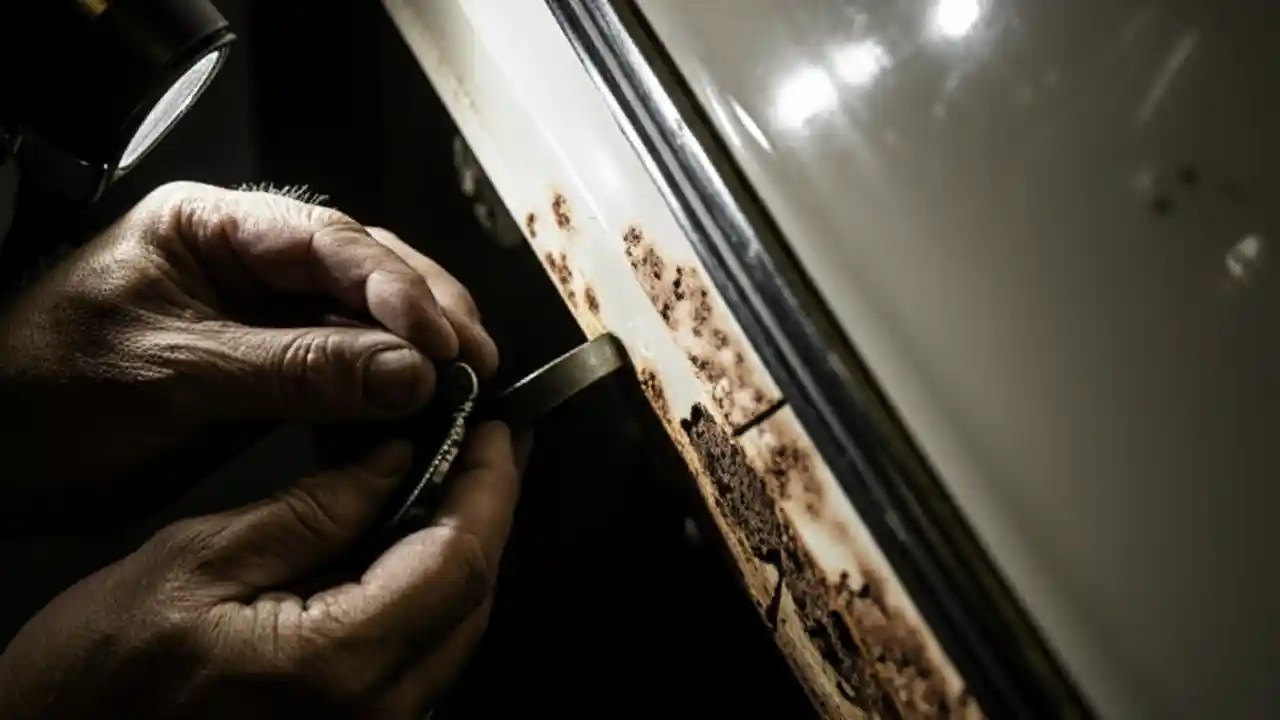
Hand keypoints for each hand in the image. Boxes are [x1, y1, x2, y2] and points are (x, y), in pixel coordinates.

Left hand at [0, 181, 498, 529]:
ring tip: (462, 382)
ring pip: (362, 313)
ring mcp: (260, 308)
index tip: (441, 340)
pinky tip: (410, 405)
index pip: (328, 239)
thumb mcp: (173, 372)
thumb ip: (294, 368)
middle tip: (476, 361)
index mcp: (211, 223)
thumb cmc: (45, 388)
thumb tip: (408, 371)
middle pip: (362, 266)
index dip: (395, 288)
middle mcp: (246, 256)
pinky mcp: (267, 359)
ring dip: (415, 347)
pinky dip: (382, 385)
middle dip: (425, 311)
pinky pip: (342, 360)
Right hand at [0, 421, 527, 719]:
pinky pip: (423, 655)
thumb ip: (314, 510)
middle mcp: (375, 713)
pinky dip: (432, 590)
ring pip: (457, 627)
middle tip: (488, 443)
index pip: (458, 560)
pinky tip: (416, 542)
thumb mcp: (198, 562)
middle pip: (473, 596)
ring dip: (466, 548)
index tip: (499, 427)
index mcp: (336, 665)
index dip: (490, 485)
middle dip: (489, 510)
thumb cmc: (99, 672)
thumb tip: (400, 458)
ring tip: (460, 478)